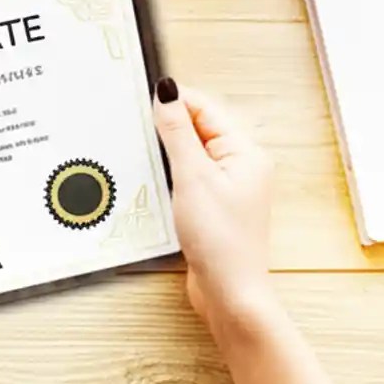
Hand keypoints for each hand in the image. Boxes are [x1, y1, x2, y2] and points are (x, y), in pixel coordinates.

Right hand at [152, 79, 275, 331]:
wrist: (229, 292)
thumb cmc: (221, 241)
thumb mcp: (192, 176)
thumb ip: (177, 131)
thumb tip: (167, 91)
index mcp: (245, 152)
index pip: (205, 109)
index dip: (174, 101)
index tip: (143, 96)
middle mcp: (240, 166)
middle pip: (198, 129)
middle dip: (168, 128)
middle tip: (139, 130)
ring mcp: (227, 187)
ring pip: (190, 154)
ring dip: (167, 153)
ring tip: (148, 160)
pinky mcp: (213, 206)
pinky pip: (189, 176)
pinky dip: (170, 175)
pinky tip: (156, 183)